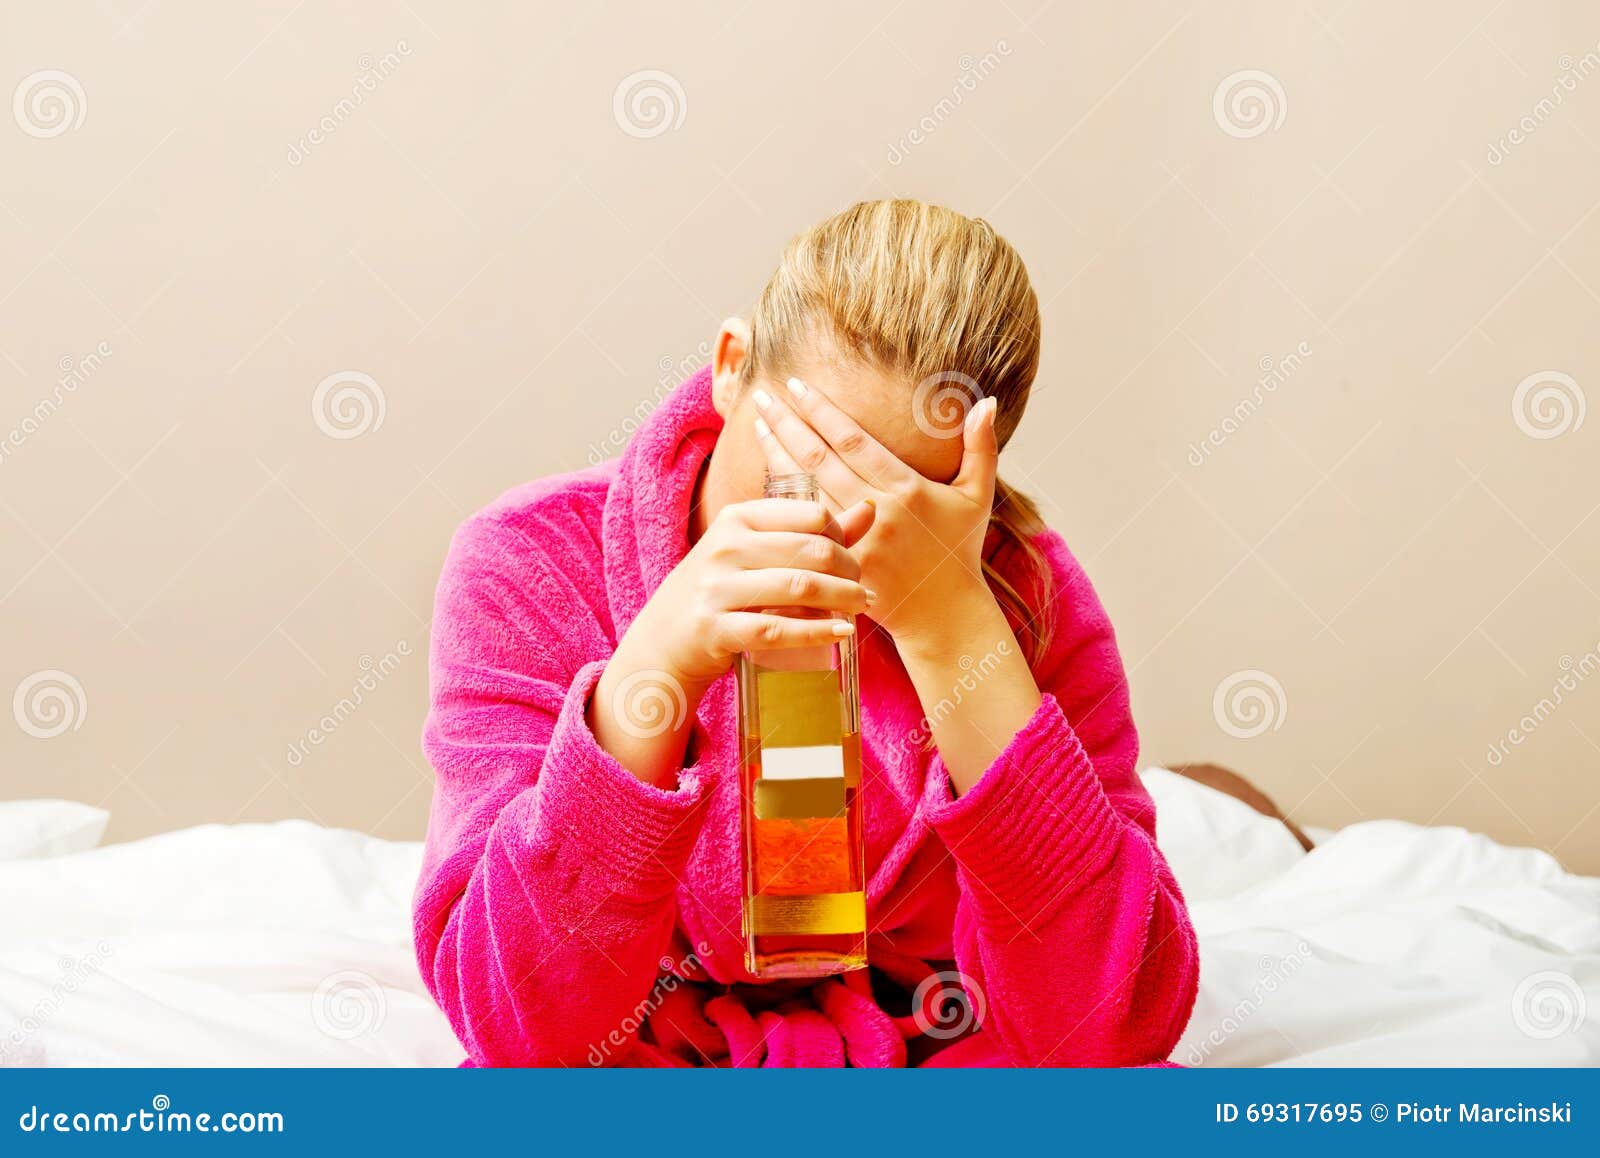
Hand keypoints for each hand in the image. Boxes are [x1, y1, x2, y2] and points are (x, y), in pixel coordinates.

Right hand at [591, 495, 874, 786]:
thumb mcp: (757, 551)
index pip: (811, 515)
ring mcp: (716, 588)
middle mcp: (725, 547)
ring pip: (799, 587)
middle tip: (863, 590)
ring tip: (861, 608)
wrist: (664, 639)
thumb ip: (811, 531)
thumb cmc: (721, 589)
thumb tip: (870, 509)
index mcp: (738, 518)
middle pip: (811, 551)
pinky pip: (777, 629)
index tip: (853, 559)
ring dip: (842, 599)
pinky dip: (816, 631)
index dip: (843, 537)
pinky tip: (841, 632)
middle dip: (849, 571)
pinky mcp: (715, 628)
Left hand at [752, 375, 999, 653]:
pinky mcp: (839, 565)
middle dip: (788, 424)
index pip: (853, 441)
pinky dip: (781, 501)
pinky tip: (765, 475)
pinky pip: (803, 527)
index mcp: (907, 489)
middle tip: (762, 396)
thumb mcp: (977, 497)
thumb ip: (982, 447)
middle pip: (820, 460)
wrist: (944, 614)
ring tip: (758, 424)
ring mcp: (855, 542)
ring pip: (806, 491)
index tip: (797, 385)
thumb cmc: (959, 550)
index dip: (822, 411)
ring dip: (777, 456)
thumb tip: (988, 402)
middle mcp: (878, 512)